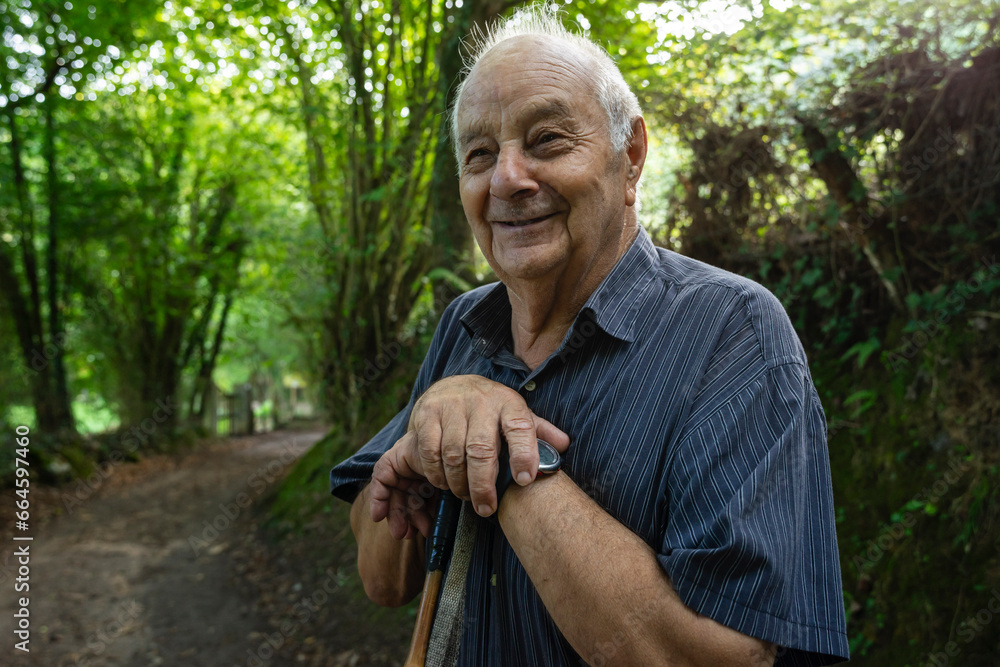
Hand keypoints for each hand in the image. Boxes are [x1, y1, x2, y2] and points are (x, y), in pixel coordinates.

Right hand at [370, 375, 568, 535]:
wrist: (453, 385)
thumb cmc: (491, 410)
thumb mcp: (516, 415)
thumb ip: (539, 431)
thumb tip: (564, 445)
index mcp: (509, 403)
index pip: (520, 427)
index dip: (524, 454)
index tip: (525, 480)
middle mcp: (481, 401)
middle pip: (481, 449)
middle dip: (483, 485)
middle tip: (485, 508)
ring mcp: (452, 405)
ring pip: (453, 454)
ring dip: (458, 483)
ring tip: (464, 496)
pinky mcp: (428, 412)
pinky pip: (430, 451)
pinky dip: (436, 473)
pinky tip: (444, 482)